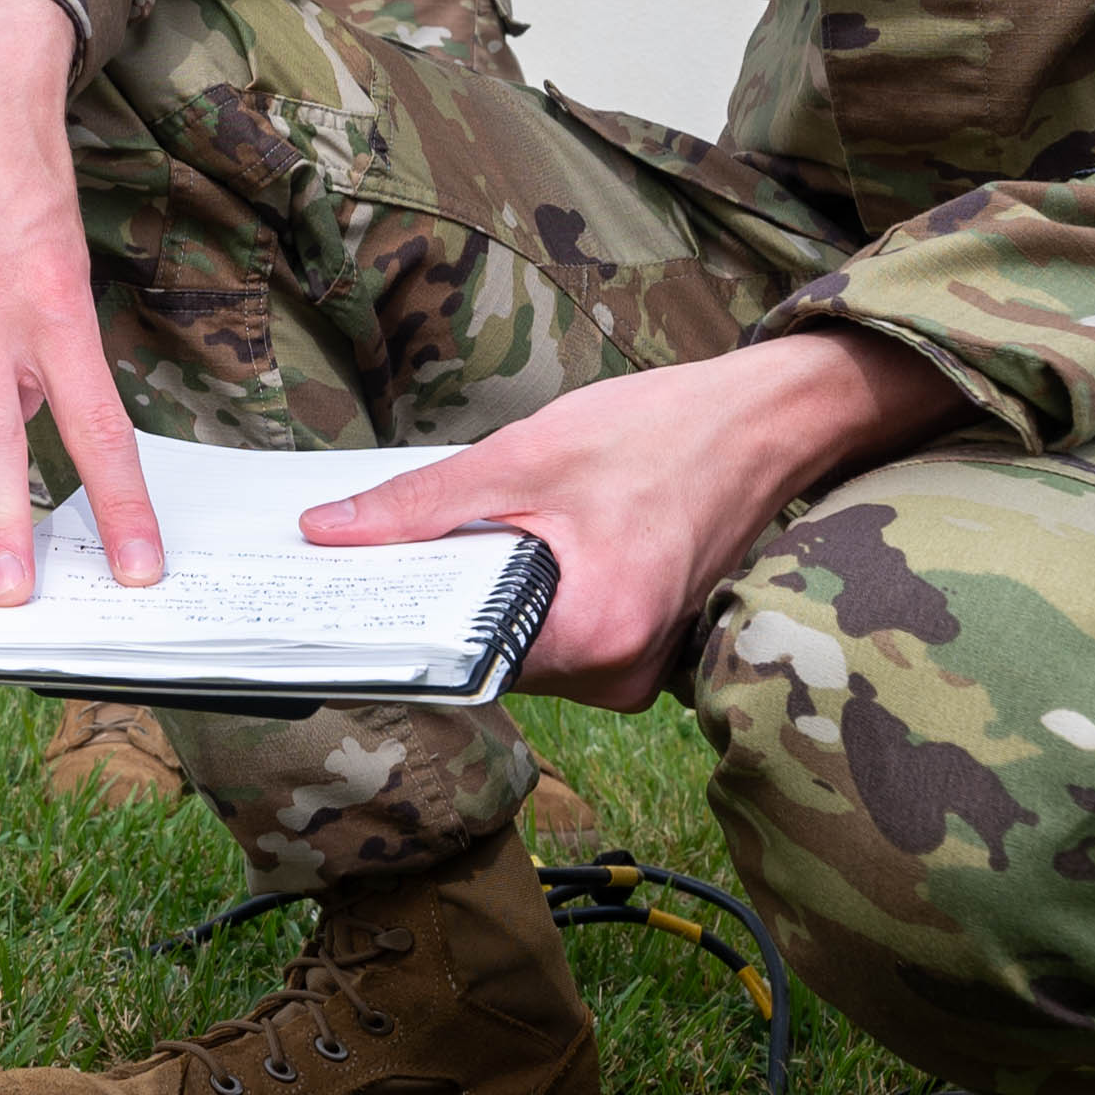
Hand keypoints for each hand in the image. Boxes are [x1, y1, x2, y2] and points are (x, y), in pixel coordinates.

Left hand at [294, 331, 967, 708]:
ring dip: (480, 602)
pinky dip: (525, 599)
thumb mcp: (523, 455)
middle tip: (369, 563)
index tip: (335, 605)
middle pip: (487, 659)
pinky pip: (557, 639)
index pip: (461, 659)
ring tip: (449, 542)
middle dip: (433, 610)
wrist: (765, 423)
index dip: (394, 629)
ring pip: (520, 650)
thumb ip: (422, 506)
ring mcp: (636, 670)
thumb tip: (328, 534)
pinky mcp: (642, 651)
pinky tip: (506, 549)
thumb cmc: (660, 431)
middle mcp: (620, 672)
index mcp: (594, 630)